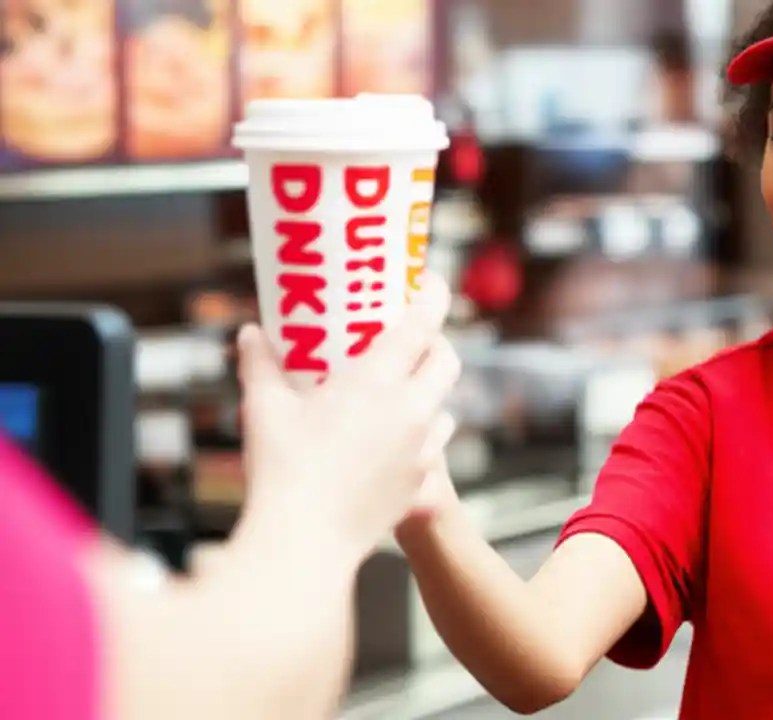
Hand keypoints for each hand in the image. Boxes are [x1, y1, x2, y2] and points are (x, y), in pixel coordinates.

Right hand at [235, 272, 460, 566]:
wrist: (305, 542)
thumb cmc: (283, 470)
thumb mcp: (263, 408)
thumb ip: (259, 363)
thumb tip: (250, 333)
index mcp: (379, 381)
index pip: (422, 324)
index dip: (432, 296)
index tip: (429, 281)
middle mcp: (412, 410)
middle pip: (447, 361)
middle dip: (437, 343)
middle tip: (415, 337)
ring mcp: (422, 449)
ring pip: (446, 407)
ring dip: (432, 392)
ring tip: (405, 391)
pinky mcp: (421, 483)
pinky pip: (435, 449)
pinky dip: (424, 437)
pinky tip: (401, 441)